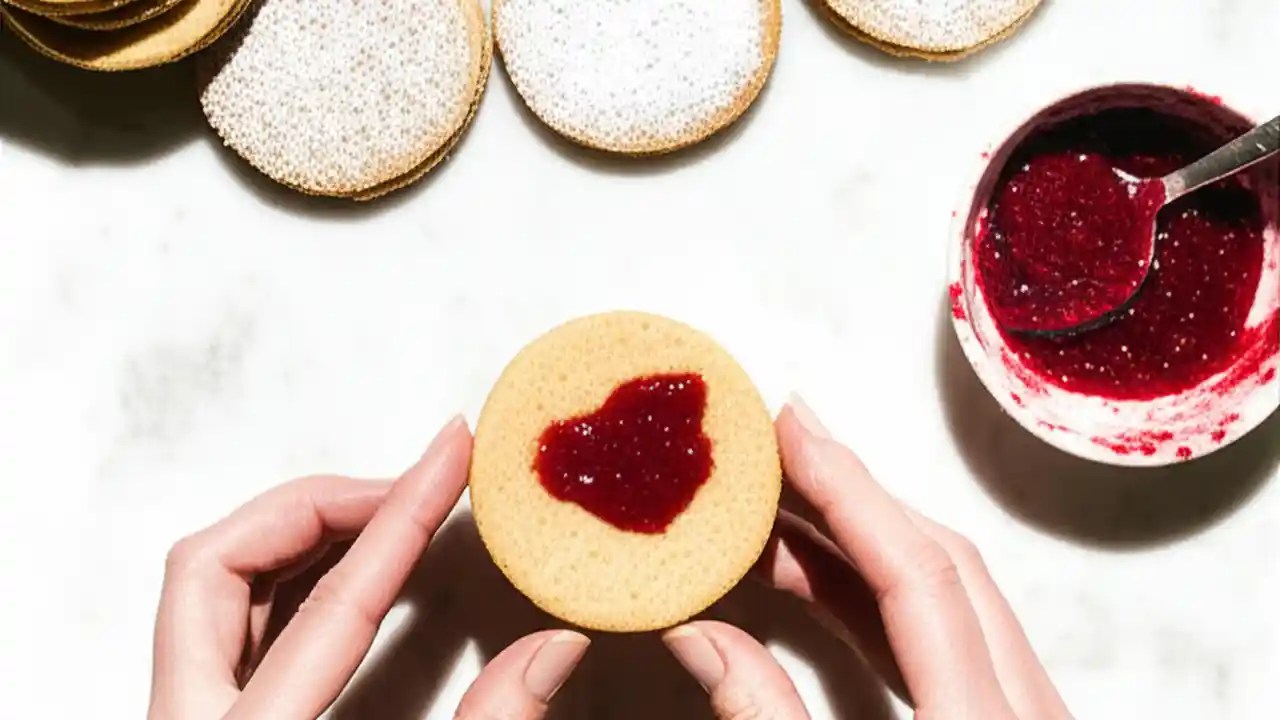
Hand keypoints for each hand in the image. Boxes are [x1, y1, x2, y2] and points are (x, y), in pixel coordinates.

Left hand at [147, 417, 588, 719]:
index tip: (452, 451)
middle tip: (403, 486)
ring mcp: (184, 717)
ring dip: (299, 533)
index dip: (405, 513)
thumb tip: (554, 644)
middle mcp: (190, 719)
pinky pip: (227, 620)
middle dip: (316, 504)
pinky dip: (288, 575)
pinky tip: (347, 572)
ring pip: (214, 584)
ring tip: (384, 515)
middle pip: (215, 563)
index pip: (336, 602)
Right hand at [661, 398, 1071, 718]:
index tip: (787, 425)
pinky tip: (813, 579)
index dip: (846, 488)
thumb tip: (698, 632)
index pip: (916, 570)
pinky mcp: (1005, 719)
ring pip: (946, 591)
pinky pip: (945, 630)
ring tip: (771, 508)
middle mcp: (1021, 704)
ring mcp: (1024, 710)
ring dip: (855, 541)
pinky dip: (873, 593)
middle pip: (940, 560)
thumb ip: (766, 716)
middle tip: (774, 444)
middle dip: (850, 491)